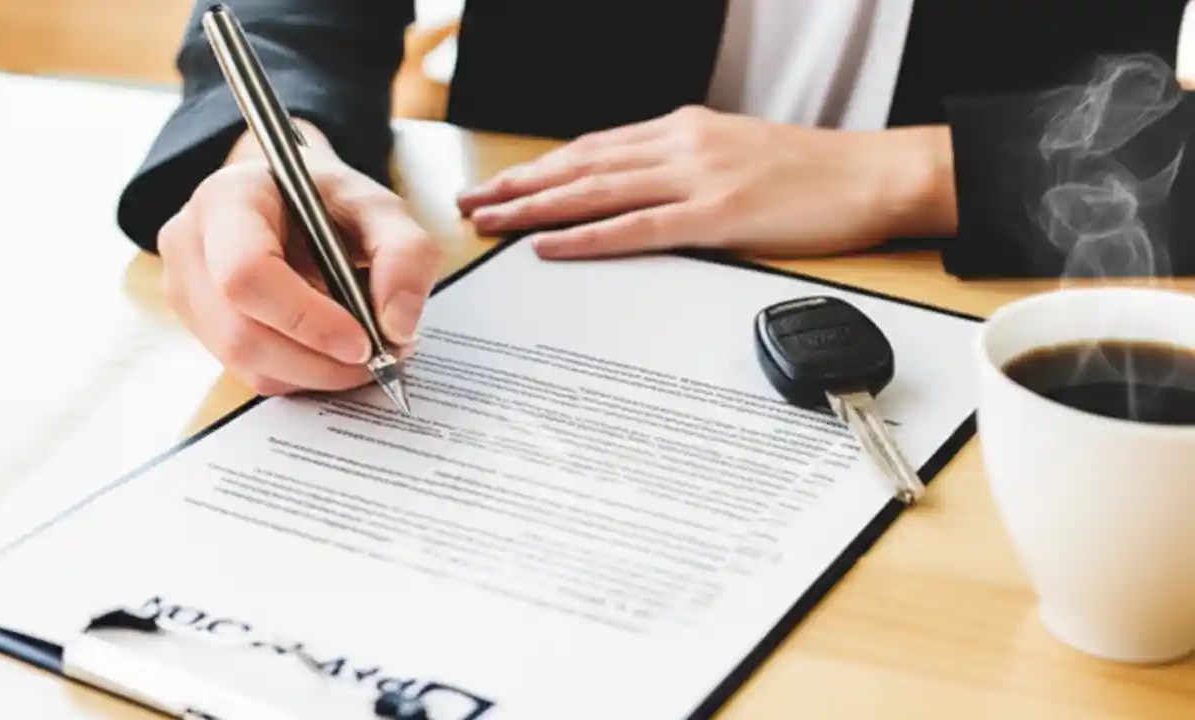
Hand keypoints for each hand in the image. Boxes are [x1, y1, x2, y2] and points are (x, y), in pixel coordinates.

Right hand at [158, 123, 440, 394]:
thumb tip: (396, 327)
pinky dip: (301, 374)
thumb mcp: (380, 207)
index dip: (306, 319)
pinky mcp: (200, 326)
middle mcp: (190, 245)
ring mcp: (186, 290)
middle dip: (320, 360)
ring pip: (247, 363)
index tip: (363, 342)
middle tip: (380, 359)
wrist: (290, 200)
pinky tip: (332, 351)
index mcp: (226, 200)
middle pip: (243, 333)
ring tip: (365, 353)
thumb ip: (404, 254)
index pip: (246, 275)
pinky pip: (251, 372)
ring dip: (316, 373)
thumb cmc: (329, 201)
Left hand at [458, 106, 954, 258]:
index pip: (595, 148)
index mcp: (685, 130)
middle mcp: (682, 144)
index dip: (541, 167)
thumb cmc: (813, 173)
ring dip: (536, 207)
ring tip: (491, 221)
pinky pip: (637, 227)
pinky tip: (551, 244)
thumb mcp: (737, 156)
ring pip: (596, 190)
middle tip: (473, 203)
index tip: (502, 183)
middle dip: (520, 184)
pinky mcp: (718, 214)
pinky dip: (587, 236)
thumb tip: (640, 192)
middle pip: (581, 164)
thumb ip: (685, 168)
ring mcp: (698, 177)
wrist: (876, 174)